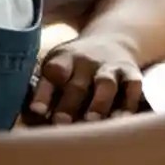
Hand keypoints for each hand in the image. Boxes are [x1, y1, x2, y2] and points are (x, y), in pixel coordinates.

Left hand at [27, 35, 142, 124]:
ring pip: (106, 84)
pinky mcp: (131, 73)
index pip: (53, 72)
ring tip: (92, 122)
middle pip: (77, 84)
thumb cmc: (75, 67)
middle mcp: (87, 62)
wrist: (113, 40)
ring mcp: (111, 67)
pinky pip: (133, 88)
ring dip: (99, 103)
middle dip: (69, 104)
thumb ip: (44, 90)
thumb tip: (32, 119)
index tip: (37, 111)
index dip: (44, 92)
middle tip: (61, 124)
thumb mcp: (57, 67)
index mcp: (64, 60)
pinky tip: (121, 120)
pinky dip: (129, 103)